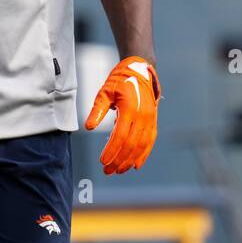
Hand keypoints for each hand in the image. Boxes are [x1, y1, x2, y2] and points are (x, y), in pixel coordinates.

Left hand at [84, 57, 160, 173]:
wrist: (140, 71)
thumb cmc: (119, 82)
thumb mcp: (105, 93)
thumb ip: (97, 110)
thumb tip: (88, 127)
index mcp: (130, 109)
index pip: (120, 136)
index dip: (111, 150)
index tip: (102, 161)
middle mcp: (142, 116)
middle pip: (130, 144)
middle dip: (118, 160)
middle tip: (107, 171)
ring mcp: (150, 119)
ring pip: (141, 146)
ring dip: (129, 160)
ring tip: (118, 171)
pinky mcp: (153, 122)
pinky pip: (150, 141)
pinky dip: (143, 155)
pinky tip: (135, 165)